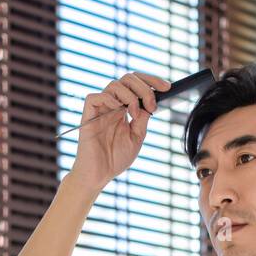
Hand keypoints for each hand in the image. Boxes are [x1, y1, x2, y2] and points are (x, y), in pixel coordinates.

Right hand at [68, 71, 170, 189]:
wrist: (99, 175)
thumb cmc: (115, 159)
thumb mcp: (137, 137)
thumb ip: (142, 118)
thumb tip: (150, 101)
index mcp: (124, 108)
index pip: (136, 84)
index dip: (151, 81)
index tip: (167, 87)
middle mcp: (112, 105)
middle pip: (127, 79)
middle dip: (144, 87)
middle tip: (152, 104)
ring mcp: (100, 110)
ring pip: (114, 85)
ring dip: (130, 95)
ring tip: (135, 113)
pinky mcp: (88, 116)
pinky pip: (95, 97)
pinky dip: (109, 99)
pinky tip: (119, 110)